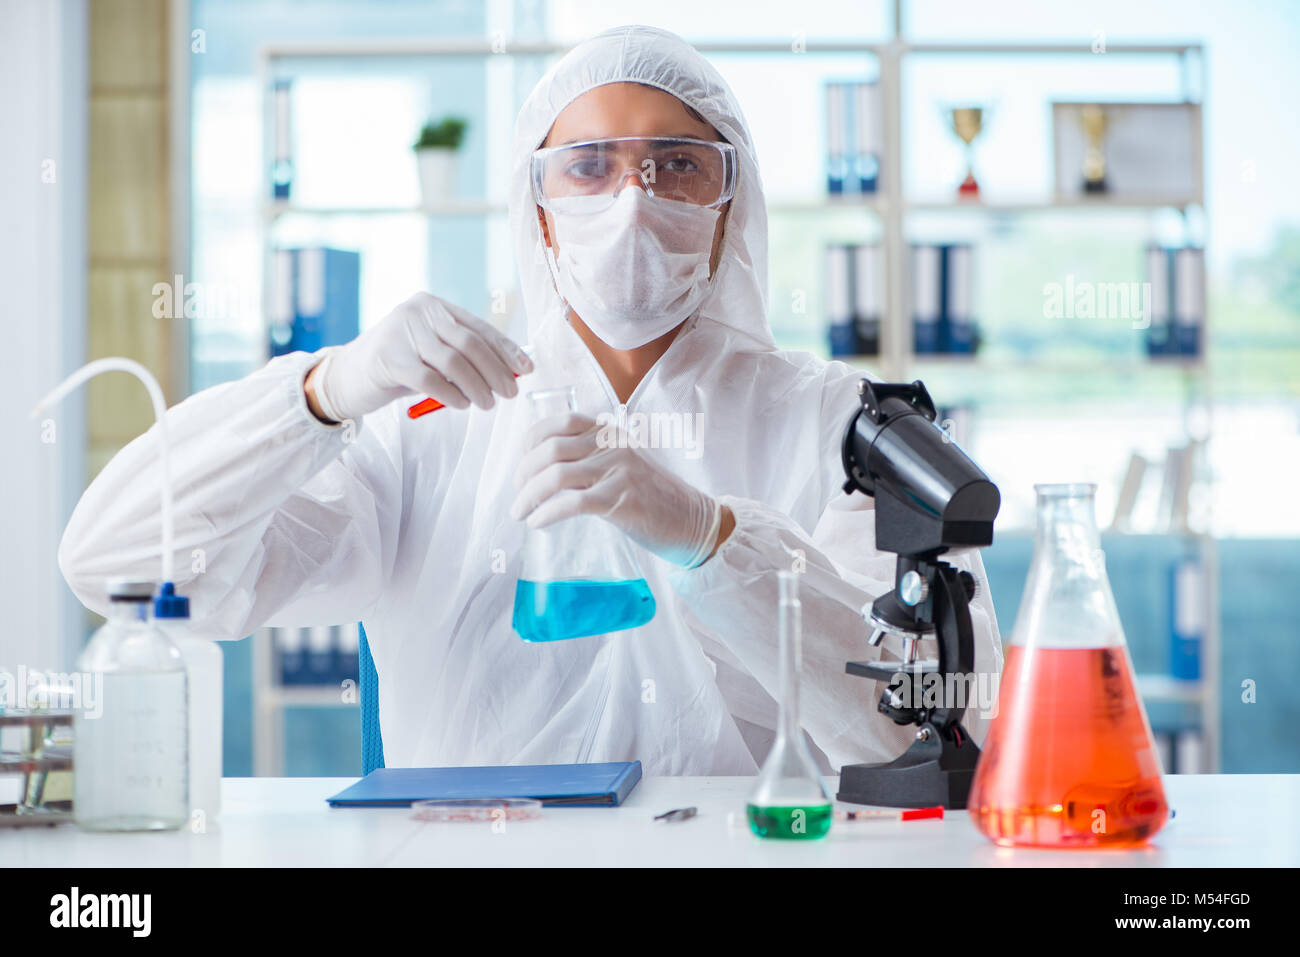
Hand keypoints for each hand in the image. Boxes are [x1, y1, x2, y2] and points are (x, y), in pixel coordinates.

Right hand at [305, 292, 532, 421]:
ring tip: (488, 404)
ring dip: (477, 386)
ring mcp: (401, 332)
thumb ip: (463, 358)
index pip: (478, 327)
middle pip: (469, 343)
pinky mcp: (388, 358)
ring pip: (453, 361)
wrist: (346, 377)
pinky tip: (463, 405)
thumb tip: (509, 371)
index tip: (526, 369)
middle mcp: (418, 312)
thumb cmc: (397, 367)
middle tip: (510, 393)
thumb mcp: (432, 356)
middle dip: (496, 371)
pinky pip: (430, 379)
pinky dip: (451, 394)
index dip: (506, 349)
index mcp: (433, 306)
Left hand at [510, 412, 729, 567]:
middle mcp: (612, 445)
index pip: (559, 422)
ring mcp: (618, 470)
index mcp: (610, 432)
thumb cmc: (653, 497)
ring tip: (520, 512)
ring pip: (557, 475)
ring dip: (529, 495)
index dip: (531, 442)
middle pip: (551, 449)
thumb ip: (592, 458)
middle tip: (517, 496)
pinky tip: (537, 523)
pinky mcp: (621, 500)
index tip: (521, 464)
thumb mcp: (622, 464)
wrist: (692, 521)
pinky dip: (547, 513)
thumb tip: (546, 469)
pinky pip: (573, 502)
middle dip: (523, 474)